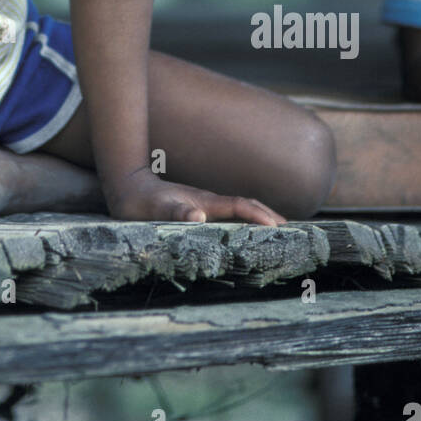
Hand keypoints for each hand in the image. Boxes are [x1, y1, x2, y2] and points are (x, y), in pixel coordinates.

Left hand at [105, 171, 286, 225]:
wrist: (127, 187)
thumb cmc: (141, 203)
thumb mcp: (156, 210)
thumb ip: (175, 212)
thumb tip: (198, 214)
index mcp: (206, 203)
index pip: (241, 207)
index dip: (260, 216)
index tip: (279, 227)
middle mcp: (209, 203)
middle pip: (247, 206)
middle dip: (269, 216)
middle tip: (292, 232)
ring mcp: (205, 205)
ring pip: (240, 211)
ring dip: (260, 219)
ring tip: (278, 233)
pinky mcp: (198, 210)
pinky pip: (229, 216)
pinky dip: (245, 222)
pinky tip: (246, 232)